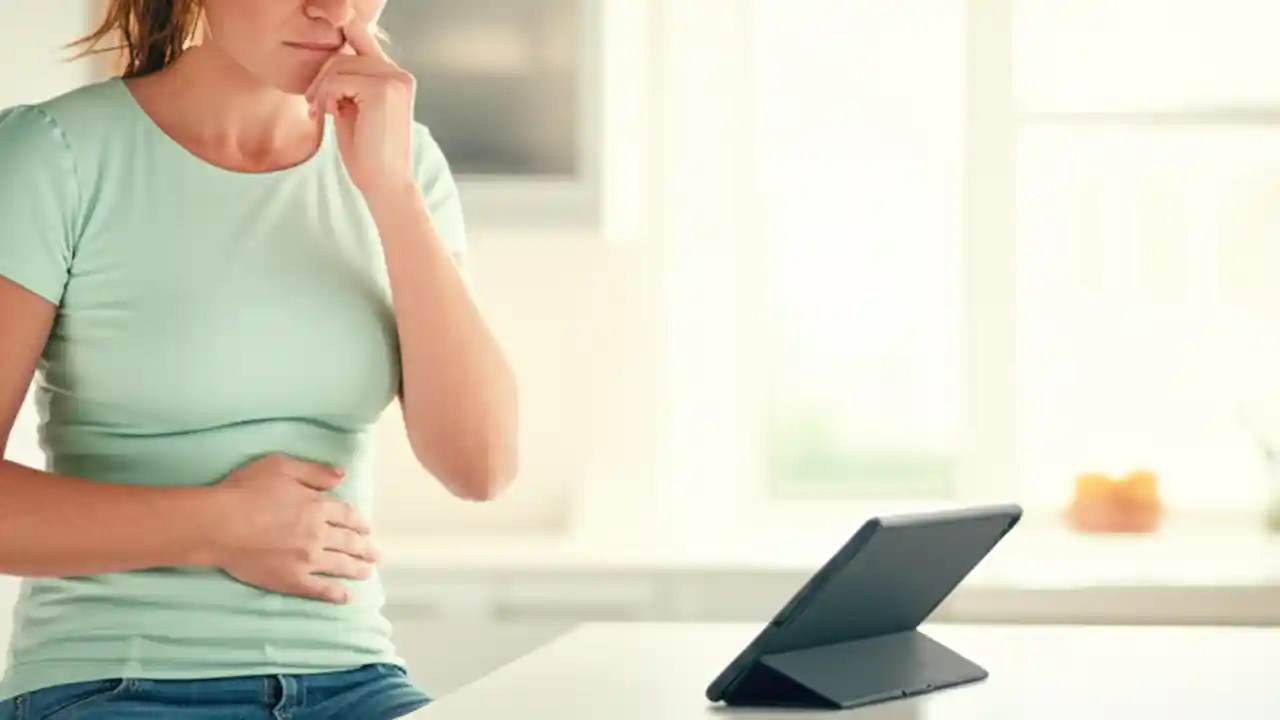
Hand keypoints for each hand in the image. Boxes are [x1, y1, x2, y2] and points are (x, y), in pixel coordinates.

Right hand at [207, 453, 379, 603]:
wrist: (219, 524)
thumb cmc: (245, 490)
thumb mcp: (281, 467)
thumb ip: (314, 472)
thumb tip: (342, 476)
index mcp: (317, 506)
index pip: (347, 515)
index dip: (359, 522)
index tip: (367, 529)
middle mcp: (318, 534)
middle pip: (348, 542)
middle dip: (365, 548)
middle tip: (376, 554)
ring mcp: (307, 559)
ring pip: (339, 565)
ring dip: (357, 569)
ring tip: (367, 572)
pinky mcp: (291, 580)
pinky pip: (320, 589)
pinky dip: (335, 593)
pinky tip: (346, 596)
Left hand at [305, 21, 415, 197]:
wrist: (385, 185)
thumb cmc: (368, 154)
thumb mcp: (353, 109)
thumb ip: (347, 83)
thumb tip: (326, 61)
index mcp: (397, 78)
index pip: (360, 42)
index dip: (335, 56)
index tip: (321, 88)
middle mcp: (400, 74)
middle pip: (344, 55)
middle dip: (320, 79)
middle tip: (312, 107)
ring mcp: (395, 80)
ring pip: (339, 64)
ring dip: (320, 89)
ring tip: (319, 113)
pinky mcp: (383, 90)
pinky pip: (338, 80)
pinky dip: (326, 97)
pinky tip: (330, 116)